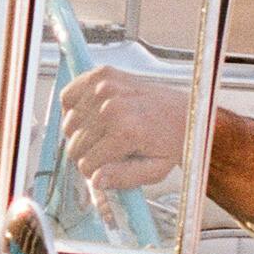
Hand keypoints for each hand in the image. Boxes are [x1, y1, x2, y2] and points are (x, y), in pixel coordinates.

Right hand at [58, 65, 189, 194]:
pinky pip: (68, 96)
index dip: (95, 171)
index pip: (86, 164)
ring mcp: (106, 87)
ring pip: (68, 124)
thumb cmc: (171, 142)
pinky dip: (73, 108)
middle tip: (107, 150)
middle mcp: (113, 106)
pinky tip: (91, 115)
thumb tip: (96, 179)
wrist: (185, 113)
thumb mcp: (155, 170)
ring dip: (81, 132)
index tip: (108, 166)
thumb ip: (124, 178)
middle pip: (74, 144)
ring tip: (103, 133)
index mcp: (126, 131)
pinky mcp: (102, 74)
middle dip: (87, 153)